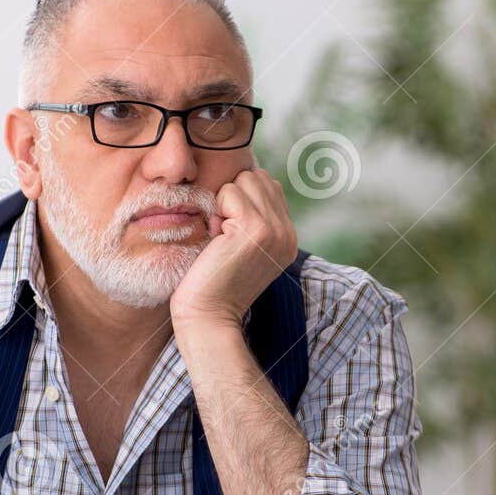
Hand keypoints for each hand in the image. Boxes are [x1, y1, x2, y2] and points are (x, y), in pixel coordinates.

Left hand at [169, 169, 297, 331]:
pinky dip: (216, 209)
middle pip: (258, 178)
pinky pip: (230, 191)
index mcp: (287, 238)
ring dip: (224, 202)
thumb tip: (241, 177)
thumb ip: (250, 218)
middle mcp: (288, 233)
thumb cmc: (210, 282)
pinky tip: (215, 238)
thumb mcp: (239, 248)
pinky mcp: (257, 228)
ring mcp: (276, 230)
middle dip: (232, 197)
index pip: (268, 186)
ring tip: (219, 236)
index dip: (240, 199)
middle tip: (222, 235)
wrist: (208, 317)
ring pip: (245, 180)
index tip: (228, 233)